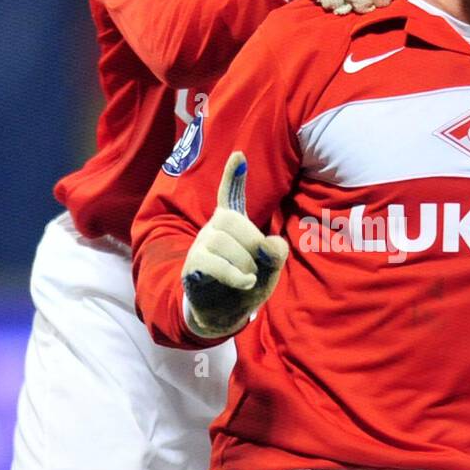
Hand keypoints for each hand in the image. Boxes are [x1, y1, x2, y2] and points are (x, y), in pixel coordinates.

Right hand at [183, 152, 288, 337]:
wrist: (224, 314)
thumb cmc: (247, 285)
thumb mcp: (270, 269)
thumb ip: (276, 254)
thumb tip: (271, 245)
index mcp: (233, 224)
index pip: (230, 195)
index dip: (233, 176)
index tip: (239, 155)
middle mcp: (214, 229)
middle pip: (231, 220)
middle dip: (253, 242)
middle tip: (259, 264)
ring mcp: (201, 246)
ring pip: (221, 241)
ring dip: (244, 263)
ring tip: (249, 278)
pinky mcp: (192, 266)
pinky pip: (212, 262)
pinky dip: (234, 274)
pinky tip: (245, 282)